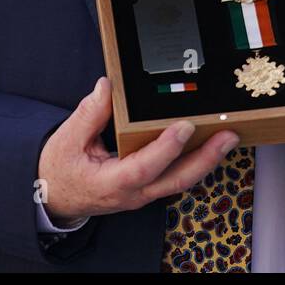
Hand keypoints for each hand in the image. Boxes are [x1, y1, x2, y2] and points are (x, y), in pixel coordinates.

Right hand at [36, 76, 239, 225]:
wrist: (56, 198)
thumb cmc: (60, 170)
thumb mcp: (66, 140)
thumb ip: (88, 114)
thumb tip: (107, 86)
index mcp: (110, 183)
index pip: (143, 168)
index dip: (166, 148)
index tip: (184, 126)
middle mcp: (133, 193)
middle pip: (175, 180)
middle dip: (206, 158)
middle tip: (228, 135)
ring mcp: (143, 194)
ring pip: (180, 181)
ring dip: (206, 160)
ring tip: (228, 137)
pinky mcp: (148, 188)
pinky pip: (176, 176)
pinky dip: (196, 162)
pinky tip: (209, 145)